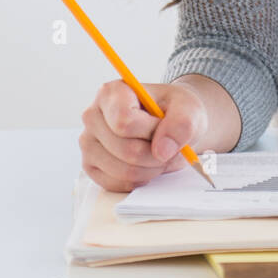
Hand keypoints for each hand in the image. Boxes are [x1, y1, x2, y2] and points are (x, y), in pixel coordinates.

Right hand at [79, 79, 209, 192]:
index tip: (163, 125)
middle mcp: (92, 116)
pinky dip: (139, 180)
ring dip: (151, 169)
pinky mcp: (91, 167)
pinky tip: (146, 165)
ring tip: (160, 155)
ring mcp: (88, 143)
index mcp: (111, 93)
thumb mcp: (188, 108)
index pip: (125, 122)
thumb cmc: (175, 112)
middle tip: (169, 147)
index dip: (151, 131)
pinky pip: (117, 184)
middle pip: (126, 149)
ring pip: (122, 171)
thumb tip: (162, 151)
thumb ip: (181, 124)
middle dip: (156, 155)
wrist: (170, 124)